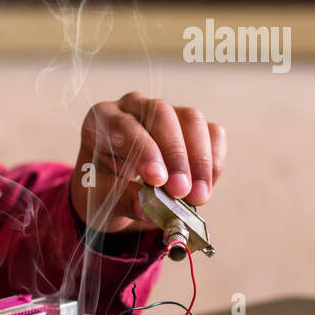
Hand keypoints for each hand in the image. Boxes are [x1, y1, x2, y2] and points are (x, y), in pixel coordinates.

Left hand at [69, 92, 225, 233]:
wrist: (115, 193)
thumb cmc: (103, 189)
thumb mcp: (102, 198)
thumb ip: (123, 199)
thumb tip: (147, 207)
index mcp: (102, 120)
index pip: (125, 125)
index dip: (145, 151)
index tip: (158, 180)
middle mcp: (133, 107)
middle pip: (162, 115)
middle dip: (176, 155)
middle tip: (181, 191)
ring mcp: (166, 112)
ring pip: (191, 120)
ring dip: (199, 159)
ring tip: (197, 196)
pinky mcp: (191, 125)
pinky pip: (212, 133)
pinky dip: (213, 161)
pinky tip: (205, 186)